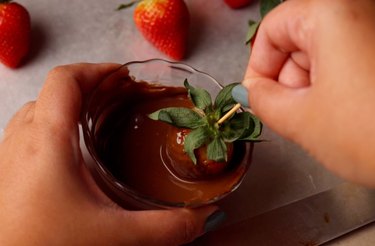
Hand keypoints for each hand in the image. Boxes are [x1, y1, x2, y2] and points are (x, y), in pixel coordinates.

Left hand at [0, 63, 221, 244]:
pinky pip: (30, 131)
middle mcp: (23, 140)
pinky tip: (75, 150)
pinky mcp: (6, 171)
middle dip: (92, 86)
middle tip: (121, 97)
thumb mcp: (114, 236)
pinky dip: (56, 125)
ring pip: (40, 109)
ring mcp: (9, 155)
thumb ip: (165, 227)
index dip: (97, 69)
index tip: (124, 76)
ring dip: (71, 105)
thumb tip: (203, 217)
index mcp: (47, 140)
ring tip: (101, 117)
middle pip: (55, 91)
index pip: (66, 80)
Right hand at [243, 0, 374, 186]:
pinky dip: (338, 83)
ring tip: (324, 118)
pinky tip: (346, 111)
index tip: (259, 96)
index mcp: (330, 12)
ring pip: (324, 50)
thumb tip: (251, 91)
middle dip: (289, 79)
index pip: (271, 29)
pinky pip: (350, 57)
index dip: (258, 66)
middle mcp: (360, 9)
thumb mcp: (299, 119)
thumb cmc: (370, 134)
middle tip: (294, 113)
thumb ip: (260, 101)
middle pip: (299, 39)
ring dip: (313, 85)